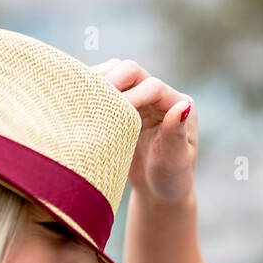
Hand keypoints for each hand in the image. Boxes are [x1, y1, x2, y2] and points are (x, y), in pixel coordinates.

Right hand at [92, 59, 196, 201]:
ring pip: (116, 72)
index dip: (132, 94)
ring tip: (83, 96)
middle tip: (92, 96)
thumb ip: (176, 134)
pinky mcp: (122, 105)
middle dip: (112, 79)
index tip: (115, 112)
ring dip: (98, 80)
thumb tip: (183, 106)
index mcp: (178, 104)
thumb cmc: (171, 180)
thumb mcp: (176, 161)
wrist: (158, 191)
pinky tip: (79, 100)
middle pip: (132, 71)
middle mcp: (159, 96)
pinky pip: (105, 87)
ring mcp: (140, 98)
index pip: (153, 87)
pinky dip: (92, 89)